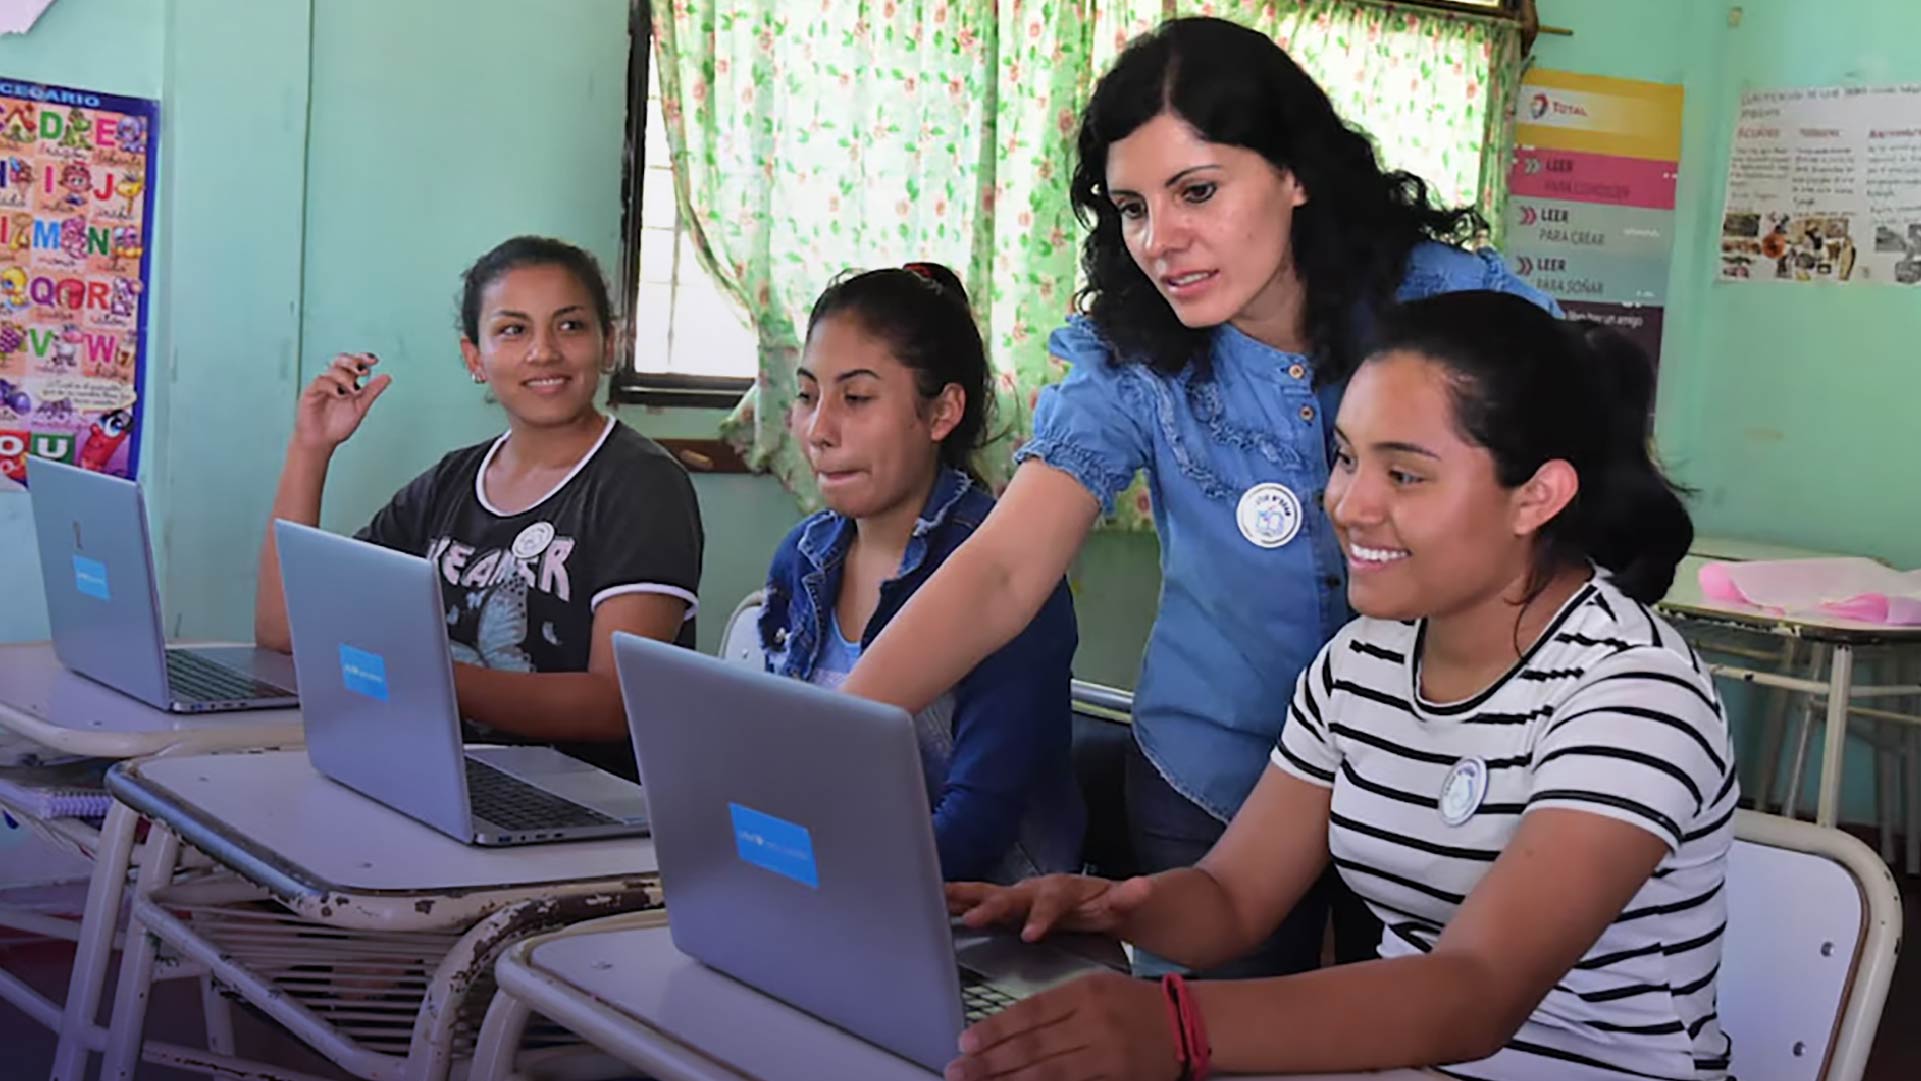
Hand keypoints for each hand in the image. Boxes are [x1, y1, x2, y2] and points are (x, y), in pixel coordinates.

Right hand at [293, 352, 390, 452]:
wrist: (322, 441)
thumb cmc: (339, 424)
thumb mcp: (361, 407)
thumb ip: (372, 391)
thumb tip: (387, 377)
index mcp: (346, 381)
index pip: (353, 363)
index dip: (363, 358)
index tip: (375, 360)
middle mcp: (333, 380)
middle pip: (341, 361)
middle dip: (353, 362)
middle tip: (362, 371)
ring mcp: (321, 385)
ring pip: (332, 371)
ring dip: (345, 377)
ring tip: (354, 390)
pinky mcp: (310, 393)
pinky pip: (320, 382)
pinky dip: (332, 385)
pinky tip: (340, 394)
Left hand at [945, 971, 1181, 1080]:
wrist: (1188, 1022)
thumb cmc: (1135, 1004)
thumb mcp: (1097, 986)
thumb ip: (1057, 1005)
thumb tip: (1010, 1029)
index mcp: (1085, 991)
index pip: (1030, 1012)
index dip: (996, 1028)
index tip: (966, 1041)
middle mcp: (1093, 1021)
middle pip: (1033, 1045)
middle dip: (991, 1061)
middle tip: (958, 1071)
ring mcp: (1105, 1054)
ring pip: (1048, 1072)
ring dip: (1008, 1080)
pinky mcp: (1115, 1078)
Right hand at [947, 874, 1155, 941]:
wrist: (1094, 900)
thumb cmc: (1102, 905)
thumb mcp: (1120, 904)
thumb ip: (1129, 898)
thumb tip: (1145, 887)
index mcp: (1061, 891)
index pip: (1050, 903)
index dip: (1040, 918)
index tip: (1030, 934)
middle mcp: (1035, 889)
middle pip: (1011, 896)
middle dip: (991, 907)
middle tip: (971, 920)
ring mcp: (1017, 895)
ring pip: (986, 893)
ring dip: (962, 897)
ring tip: (934, 899)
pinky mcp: (1004, 905)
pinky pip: (975, 900)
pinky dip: (954, 901)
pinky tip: (931, 905)